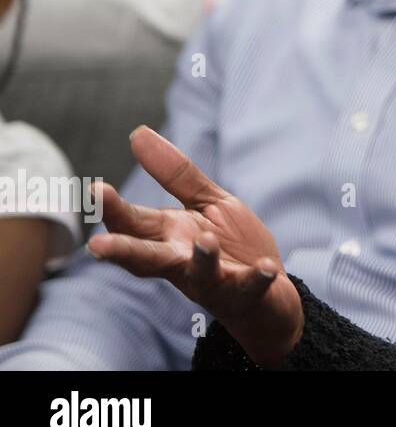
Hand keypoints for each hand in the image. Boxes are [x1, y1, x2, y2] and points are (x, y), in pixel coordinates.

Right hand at [88, 126, 303, 367]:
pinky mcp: (247, 292)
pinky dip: (258, 277)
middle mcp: (182, 261)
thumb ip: (174, 174)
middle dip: (123, 252)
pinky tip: (267, 266)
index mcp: (169, 236)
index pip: (134, 223)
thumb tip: (137, 133)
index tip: (96, 190)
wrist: (268, 294)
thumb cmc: (228, 245)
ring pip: (200, 273)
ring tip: (205, 241)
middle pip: (147, 258)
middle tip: (96, 247)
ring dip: (202, 259)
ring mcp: (213, 280)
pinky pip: (251, 285)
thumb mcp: (206, 203)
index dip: (114, 210)